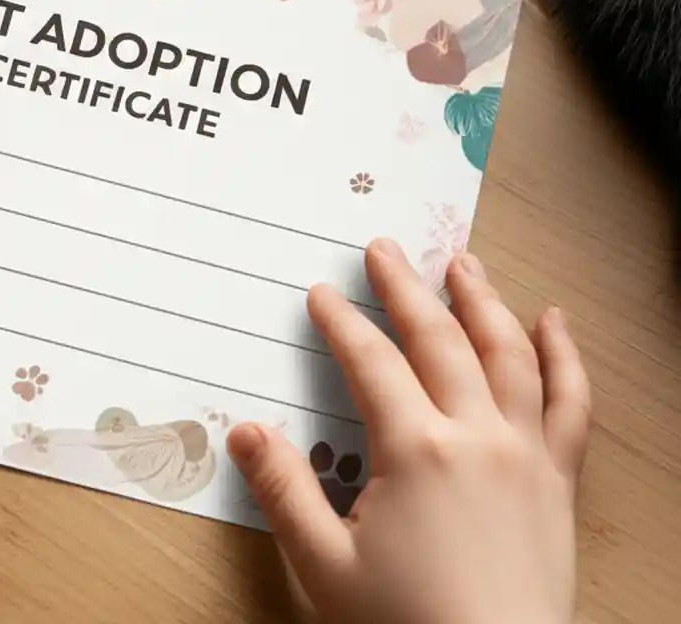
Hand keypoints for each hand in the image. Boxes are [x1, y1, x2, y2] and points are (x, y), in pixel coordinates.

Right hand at [228, 239, 589, 623]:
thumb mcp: (323, 564)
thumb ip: (283, 491)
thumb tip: (244, 431)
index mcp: (416, 451)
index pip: (372, 364)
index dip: (342, 324)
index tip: (321, 295)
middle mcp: (477, 437)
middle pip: (440, 340)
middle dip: (406, 289)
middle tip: (384, 250)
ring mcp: (526, 454)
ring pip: (508, 354)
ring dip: (482, 301)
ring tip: (461, 263)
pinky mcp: (557, 479)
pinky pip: (569, 401)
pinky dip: (563, 356)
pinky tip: (552, 321)